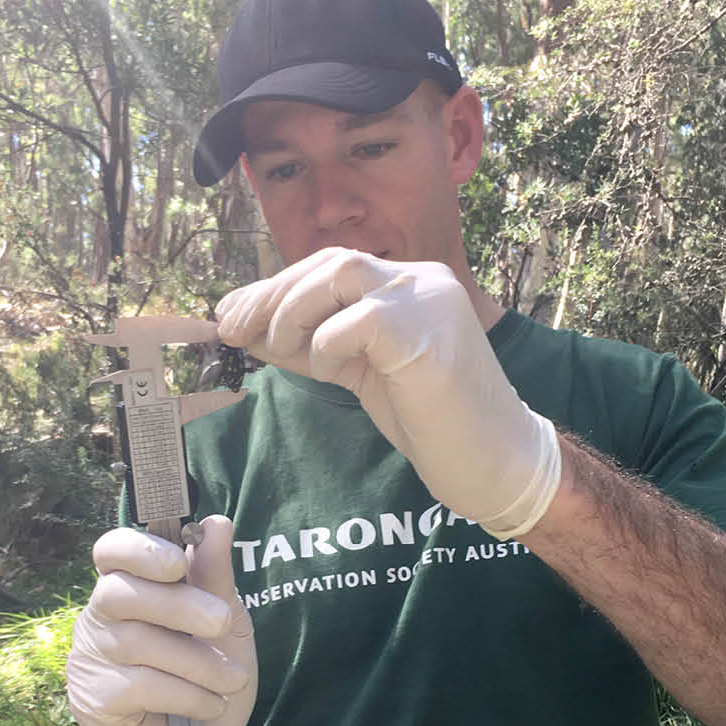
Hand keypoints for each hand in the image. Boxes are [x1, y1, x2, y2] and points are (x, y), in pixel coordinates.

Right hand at [66, 517, 255, 725]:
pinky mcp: (92, 700)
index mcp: (129, 589)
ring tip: (232, 680)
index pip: (111, 551)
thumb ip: (215, 578)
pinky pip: (139, 685)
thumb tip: (216, 523)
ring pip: (138, 642)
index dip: (137, 548)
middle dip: (179, 605)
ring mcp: (90, 660)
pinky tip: (209, 705)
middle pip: (120, 592)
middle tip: (221, 623)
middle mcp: (100, 619)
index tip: (176, 562)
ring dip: (197, 662)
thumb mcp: (225, 626)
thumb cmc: (210, 681)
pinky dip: (186, 694)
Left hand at [213, 249, 559, 537]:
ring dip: (292, 311)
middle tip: (229, 329)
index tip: (230, 313)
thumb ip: (310, 344)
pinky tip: (332, 371)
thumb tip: (243, 327)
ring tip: (277, 350)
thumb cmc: (431, 420)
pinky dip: (327, 343)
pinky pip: (357, 321)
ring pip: (341, 273)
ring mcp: (429, 301)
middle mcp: (422, 279)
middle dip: (271, 295)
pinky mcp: (426, 335)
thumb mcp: (358, 372)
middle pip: (330, 262)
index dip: (275, 287)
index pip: (330, 266)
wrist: (496, 462)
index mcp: (409, 283)